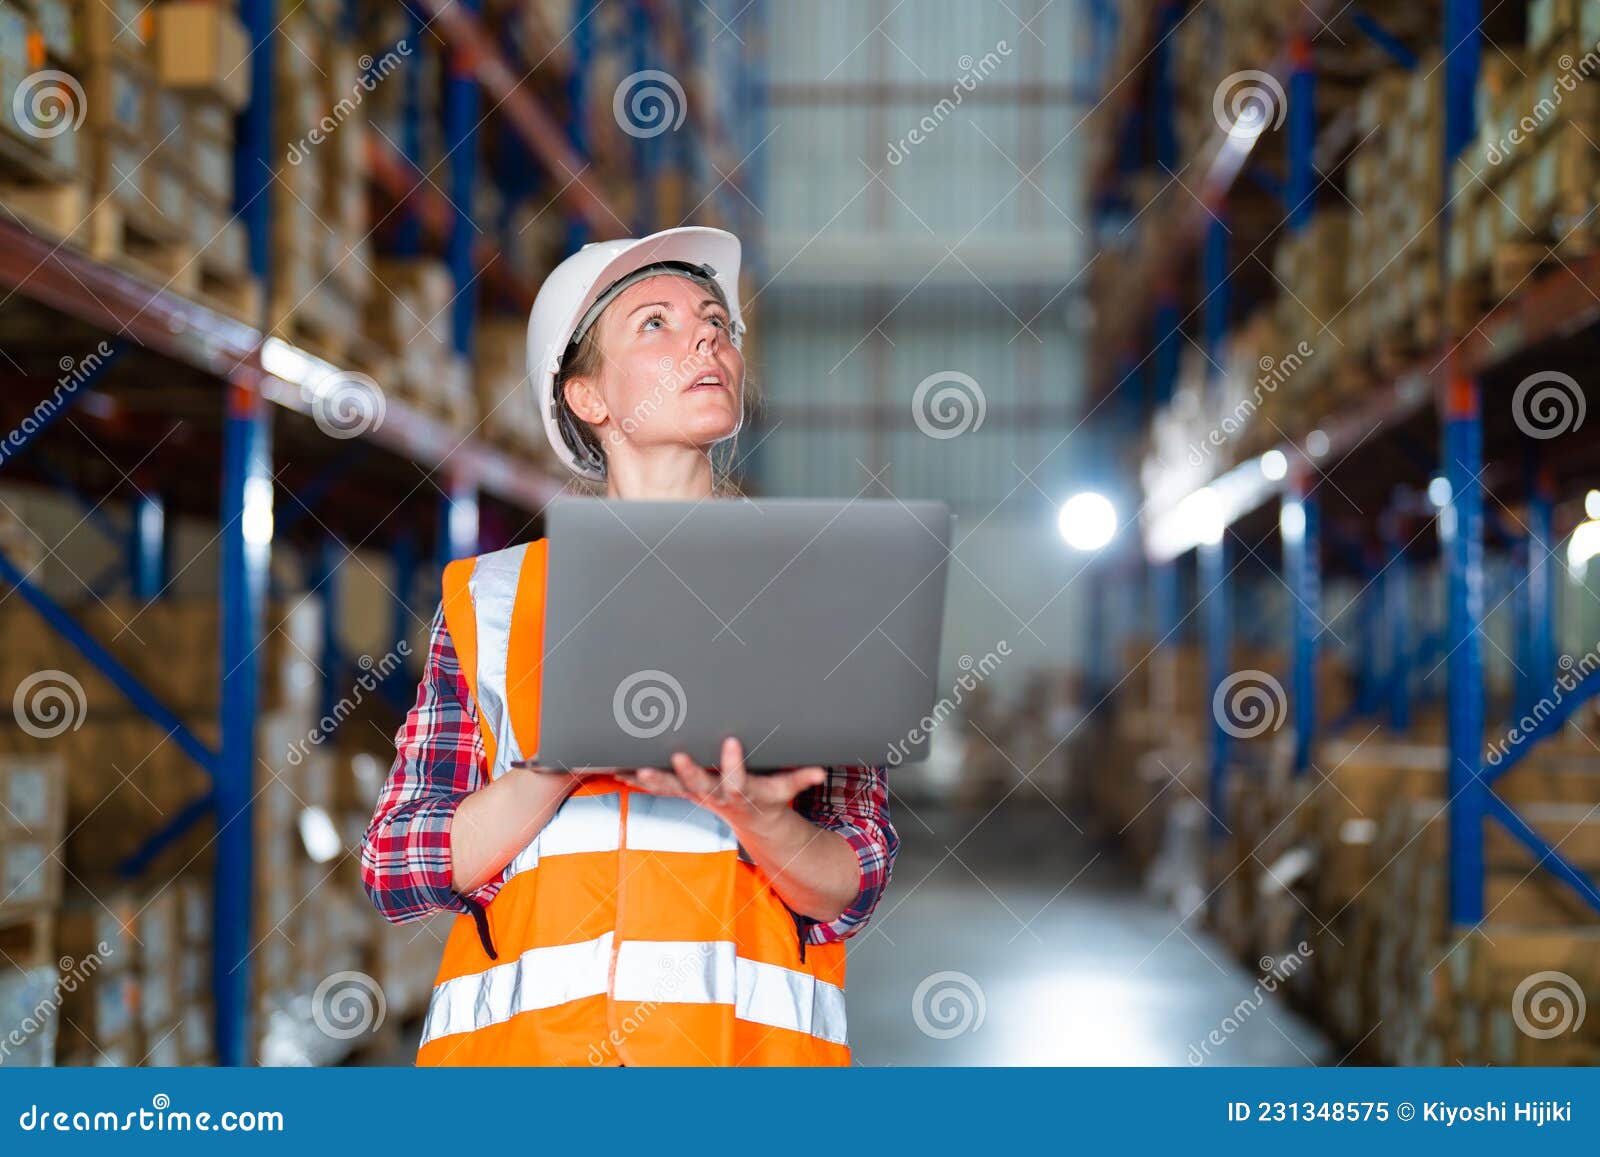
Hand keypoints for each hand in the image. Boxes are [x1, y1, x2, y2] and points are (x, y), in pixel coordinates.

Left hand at [614, 736, 825, 835]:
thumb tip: (819, 772)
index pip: (738, 779)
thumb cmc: (768, 797)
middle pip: (699, 786)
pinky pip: (656, 787)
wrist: (752, 821)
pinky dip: (637, 779)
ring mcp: (695, 796)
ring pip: (671, 788)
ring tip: (634, 768)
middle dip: (686, 771)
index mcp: (741, 793)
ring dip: (652, 779)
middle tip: (676, 754)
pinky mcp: (682, 793)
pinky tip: (616, 767)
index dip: (733, 763)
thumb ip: (800, 778)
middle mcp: (715, 796)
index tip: (731, 741)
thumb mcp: (785, 790)